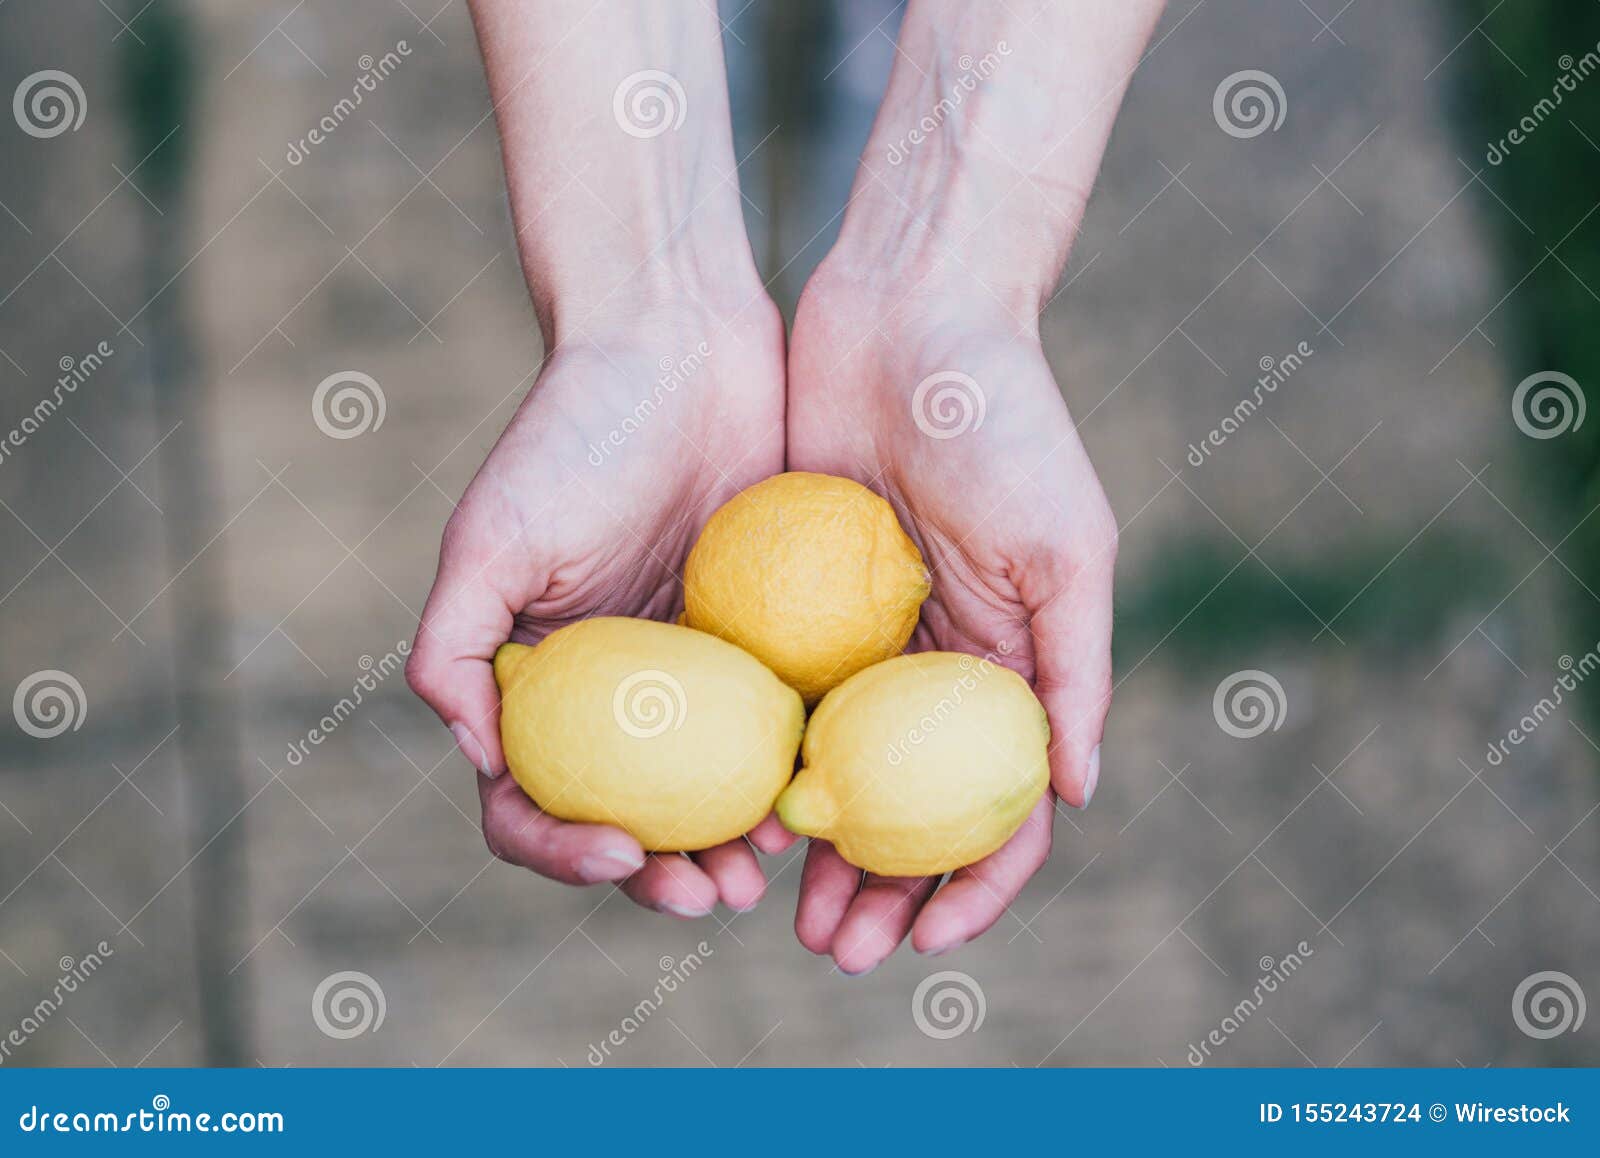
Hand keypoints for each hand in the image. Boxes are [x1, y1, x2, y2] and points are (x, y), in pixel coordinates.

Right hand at [407, 296, 792, 916]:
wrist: (678, 345)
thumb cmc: (574, 430)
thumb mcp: (493, 534)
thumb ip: (453, 646)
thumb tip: (475, 756)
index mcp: (538, 680)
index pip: (529, 800)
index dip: (563, 847)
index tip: (624, 854)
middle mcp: (611, 691)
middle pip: (624, 817)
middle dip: (660, 877)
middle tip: (712, 896)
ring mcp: (689, 675)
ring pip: (705, 794)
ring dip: (726, 849)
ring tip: (765, 868)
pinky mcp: (761, 645)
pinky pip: (770, 730)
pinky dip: (782, 775)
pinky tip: (812, 792)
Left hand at [783, 264, 1117, 969]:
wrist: (908, 314)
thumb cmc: (1007, 422)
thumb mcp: (1064, 544)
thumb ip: (1074, 667)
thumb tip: (1077, 793)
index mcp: (1011, 665)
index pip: (1002, 806)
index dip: (977, 885)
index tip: (930, 941)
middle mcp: (937, 667)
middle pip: (910, 812)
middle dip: (882, 893)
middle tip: (832, 949)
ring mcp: (864, 640)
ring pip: (837, 776)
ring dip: (815, 852)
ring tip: (771, 908)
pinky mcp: (794, 602)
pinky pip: (776, 703)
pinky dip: (759, 766)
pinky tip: (728, 812)